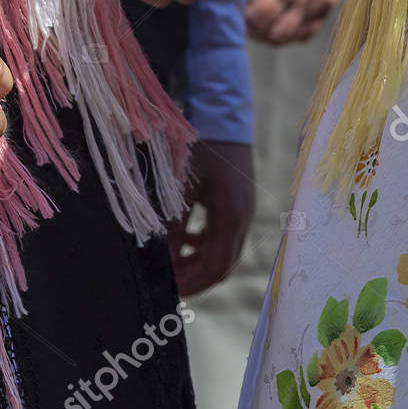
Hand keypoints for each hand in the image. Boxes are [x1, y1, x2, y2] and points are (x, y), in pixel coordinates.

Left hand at [168, 140, 255, 295]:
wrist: (222, 116)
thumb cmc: (200, 148)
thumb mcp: (180, 188)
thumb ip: (173, 226)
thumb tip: (164, 261)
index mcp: (232, 216)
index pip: (216, 267)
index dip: (194, 285)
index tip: (172, 292)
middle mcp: (243, 218)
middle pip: (223, 265)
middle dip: (196, 278)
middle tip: (170, 282)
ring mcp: (243, 212)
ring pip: (223, 253)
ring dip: (199, 263)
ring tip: (173, 264)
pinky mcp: (238, 205)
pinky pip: (224, 237)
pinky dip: (205, 246)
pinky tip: (186, 242)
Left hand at [245, 0, 338, 43]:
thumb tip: (229, 3)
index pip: (260, 19)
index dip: (244, 18)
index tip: (238, 9)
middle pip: (278, 34)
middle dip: (259, 30)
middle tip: (247, 18)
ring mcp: (322, 0)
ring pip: (295, 36)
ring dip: (276, 32)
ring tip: (262, 19)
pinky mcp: (330, 0)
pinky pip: (310, 29)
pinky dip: (294, 29)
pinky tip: (279, 17)